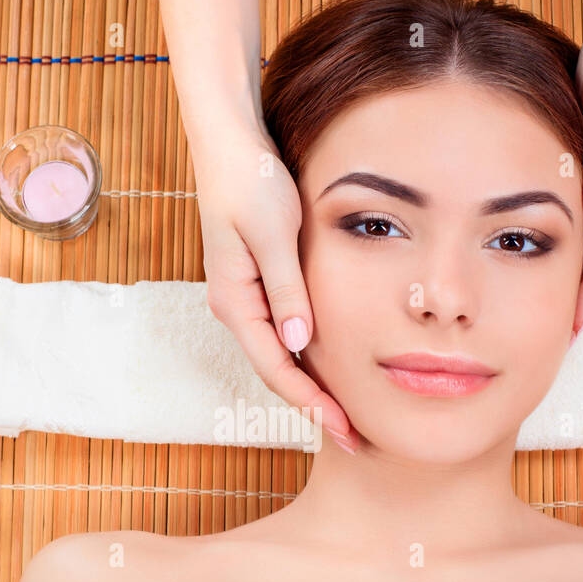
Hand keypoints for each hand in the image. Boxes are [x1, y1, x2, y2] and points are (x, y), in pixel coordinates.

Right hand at [191, 124, 354, 452]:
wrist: (227, 145)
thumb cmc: (249, 182)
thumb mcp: (275, 233)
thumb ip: (288, 290)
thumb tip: (300, 344)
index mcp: (235, 302)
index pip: (277, 369)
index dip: (312, 403)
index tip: (344, 428)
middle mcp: (236, 307)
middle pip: (278, 372)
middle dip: (315, 407)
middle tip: (355, 437)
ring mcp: (245, 298)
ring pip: (281, 357)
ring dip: (312, 387)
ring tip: (348, 414)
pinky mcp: (257, 285)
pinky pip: (283, 333)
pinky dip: (308, 358)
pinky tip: (331, 370)